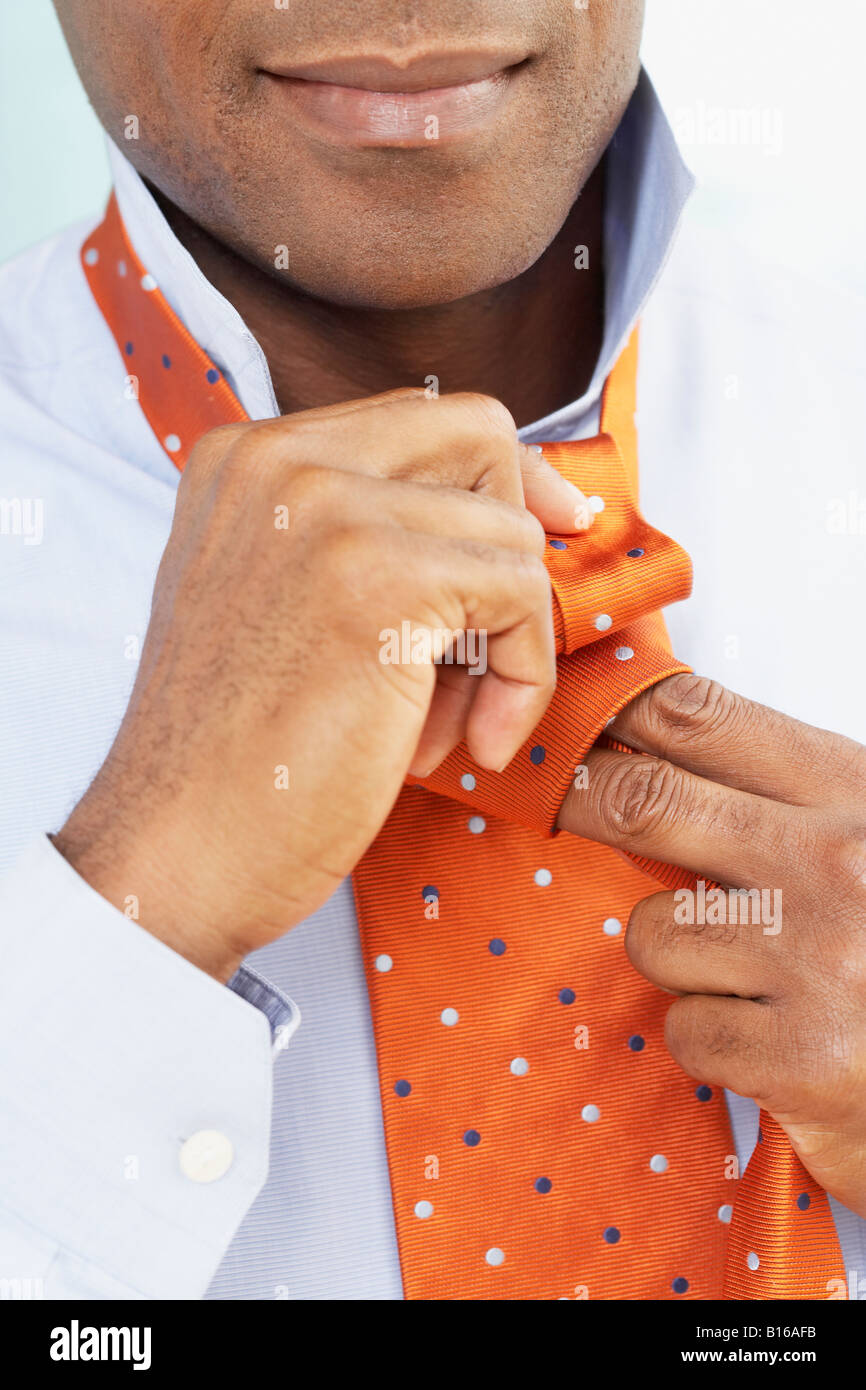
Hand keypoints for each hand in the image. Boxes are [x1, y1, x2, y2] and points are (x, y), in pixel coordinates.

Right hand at [55, 390, 589, 980]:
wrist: (176, 853)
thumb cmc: (239, 755)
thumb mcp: (279, 604)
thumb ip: (359, 541)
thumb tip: (513, 515)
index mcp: (243, 459)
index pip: (419, 420)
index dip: (494, 482)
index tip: (541, 535)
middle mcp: (276, 459)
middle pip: (478, 432)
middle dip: (521, 529)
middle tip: (510, 629)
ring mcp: (325, 509)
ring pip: (512, 531)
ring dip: (507, 640)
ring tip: (446, 721)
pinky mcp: (379, 579)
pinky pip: (522, 594)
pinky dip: (522, 678)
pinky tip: (468, 743)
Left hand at [557, 672, 865, 1215]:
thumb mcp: (864, 836)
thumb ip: (777, 799)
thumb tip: (649, 756)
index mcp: (851, 793)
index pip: (698, 717)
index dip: (612, 711)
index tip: (569, 721)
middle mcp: (833, 864)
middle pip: (645, 802)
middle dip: (579, 800)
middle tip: (553, 802)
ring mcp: (816, 958)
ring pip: (653, 933)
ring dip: (675, 958)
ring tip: (746, 977)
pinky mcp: (801, 1056)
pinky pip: (685, 1029)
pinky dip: (712, 1043)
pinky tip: (770, 1041)